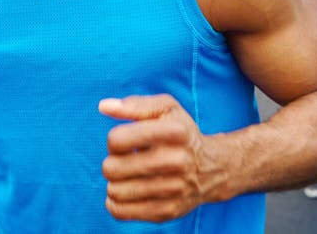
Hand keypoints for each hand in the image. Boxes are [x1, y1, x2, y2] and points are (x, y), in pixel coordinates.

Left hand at [99, 94, 221, 222]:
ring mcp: (173, 189)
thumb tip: (104, 106)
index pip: (117, 140)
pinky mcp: (167, 211)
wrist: (212, 169)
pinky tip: (127, 192)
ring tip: (128, 176)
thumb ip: (135, 104)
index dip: (114, 140)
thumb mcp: (166, 108)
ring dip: (115, 183)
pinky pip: (122, 211)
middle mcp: (178, 161)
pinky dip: (116, 202)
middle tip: (126, 160)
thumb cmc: (181, 133)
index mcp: (175, 132)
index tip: (125, 142)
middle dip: (112, 162)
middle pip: (112, 168)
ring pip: (114, 191)